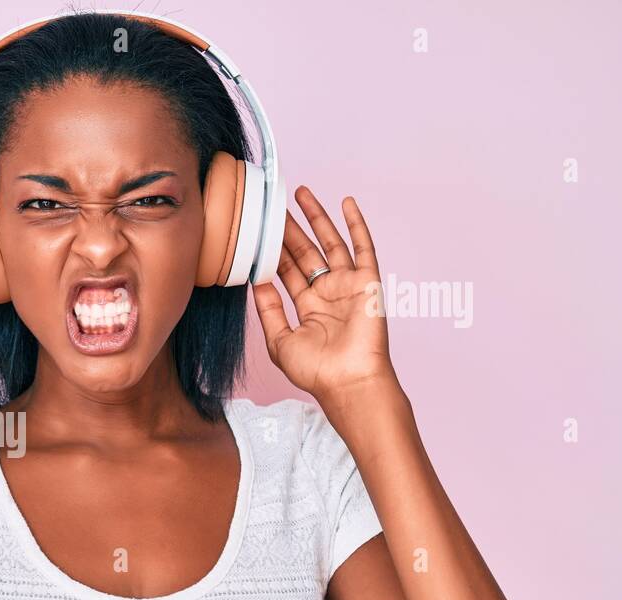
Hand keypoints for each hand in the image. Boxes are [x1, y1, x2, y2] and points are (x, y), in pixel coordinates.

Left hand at [251, 187, 396, 405]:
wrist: (348, 381)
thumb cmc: (316, 370)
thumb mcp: (280, 340)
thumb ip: (268, 310)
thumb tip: (255, 282)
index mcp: (307, 307)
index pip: (286, 270)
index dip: (273, 250)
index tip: (258, 230)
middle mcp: (327, 292)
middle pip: (304, 251)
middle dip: (288, 228)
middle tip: (272, 205)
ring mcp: (348, 285)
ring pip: (329, 242)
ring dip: (316, 218)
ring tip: (300, 194)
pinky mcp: (367, 282)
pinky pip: (363, 247)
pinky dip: (356, 224)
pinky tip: (346, 203)